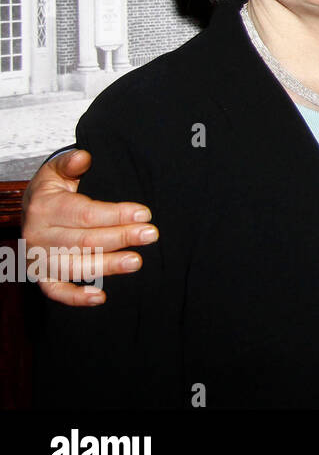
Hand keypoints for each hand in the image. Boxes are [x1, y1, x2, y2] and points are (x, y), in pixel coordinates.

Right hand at [21, 149, 156, 305]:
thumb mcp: (56, 171)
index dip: (116, 214)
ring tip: (136, 261)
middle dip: (121, 237)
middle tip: (151, 234)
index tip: (144, 214)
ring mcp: (39, 258)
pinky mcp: (42, 276)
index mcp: (44, 208)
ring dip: (107, 266)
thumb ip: (70, 163)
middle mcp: (38, 236)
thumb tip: (83, 157)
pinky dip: (76, 297)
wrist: (31, 211)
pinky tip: (100, 297)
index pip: (85, 214)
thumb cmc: (52, 191)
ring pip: (75, 266)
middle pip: (85, 240)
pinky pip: (56, 291)